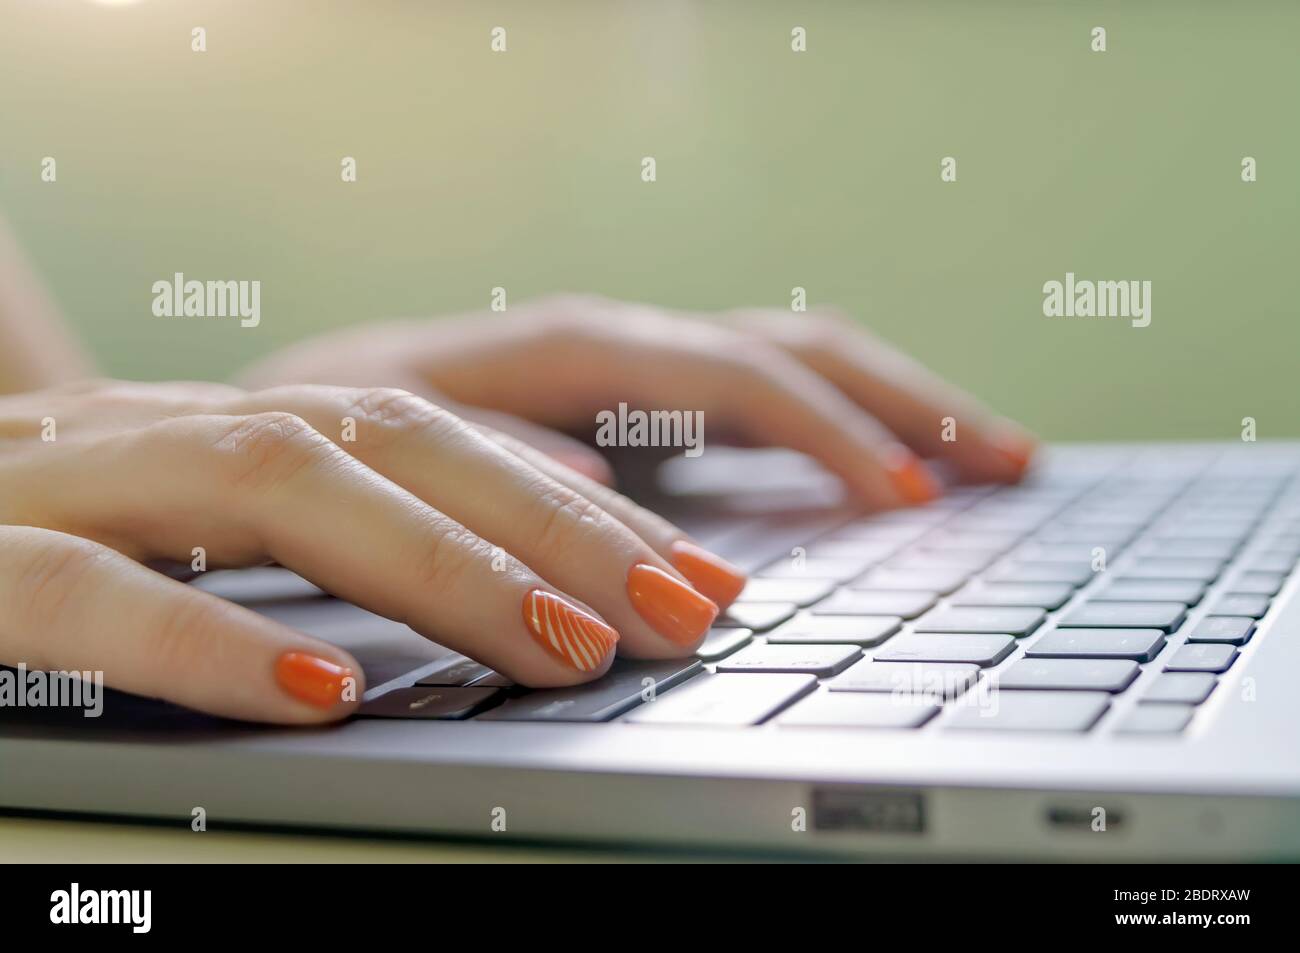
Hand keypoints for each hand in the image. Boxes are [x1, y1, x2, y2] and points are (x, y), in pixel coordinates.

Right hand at [0, 380, 741, 722]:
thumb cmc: (31, 548)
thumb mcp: (202, 532)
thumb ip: (348, 523)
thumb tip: (529, 539)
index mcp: (225, 431)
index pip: (435, 439)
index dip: (575, 501)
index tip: (698, 575)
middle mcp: (159, 432)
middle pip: (390, 446)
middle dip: (553, 527)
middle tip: (685, 609)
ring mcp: (57, 487)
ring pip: (267, 487)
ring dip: (435, 564)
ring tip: (565, 641)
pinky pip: (80, 600)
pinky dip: (205, 640)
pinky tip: (320, 691)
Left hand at [239, 296, 1036, 503]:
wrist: (278, 425)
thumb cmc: (328, 430)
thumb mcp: (381, 444)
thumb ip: (489, 468)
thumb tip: (599, 489)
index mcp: (565, 345)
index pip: (732, 372)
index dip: (825, 431)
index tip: (904, 497)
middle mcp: (614, 345)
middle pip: (794, 347)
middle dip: (907, 401)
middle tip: (1010, 459)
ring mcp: (631, 376)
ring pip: (792, 366)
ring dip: (893, 408)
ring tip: (986, 455)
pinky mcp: (631, 411)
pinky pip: (756, 406)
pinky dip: (833, 434)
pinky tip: (878, 472)